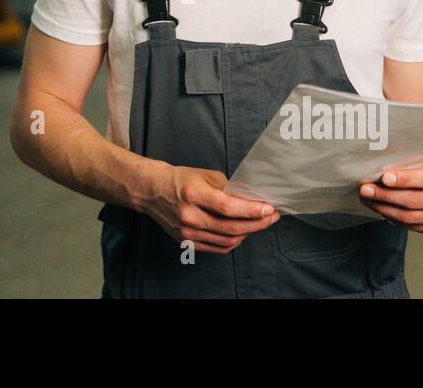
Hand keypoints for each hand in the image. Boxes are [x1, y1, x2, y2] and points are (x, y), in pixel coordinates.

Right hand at [141, 166, 279, 253]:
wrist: (151, 191)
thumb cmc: (179, 179)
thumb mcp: (204, 174)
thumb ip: (227, 188)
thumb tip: (248, 200)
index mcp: (193, 194)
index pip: (228, 208)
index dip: (252, 211)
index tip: (269, 209)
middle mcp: (189, 216)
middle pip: (231, 228)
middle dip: (257, 224)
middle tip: (271, 217)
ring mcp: (186, 232)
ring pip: (226, 241)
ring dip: (247, 234)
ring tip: (258, 224)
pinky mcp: (186, 242)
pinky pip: (216, 248)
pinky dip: (232, 243)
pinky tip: (241, 233)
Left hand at [358, 156, 422, 235]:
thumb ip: (409, 154)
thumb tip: (378, 159)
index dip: (406, 179)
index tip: (385, 177)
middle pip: (414, 201)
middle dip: (385, 195)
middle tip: (365, 189)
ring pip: (409, 216)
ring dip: (383, 207)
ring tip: (366, 198)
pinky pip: (410, 225)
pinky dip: (391, 216)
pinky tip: (379, 206)